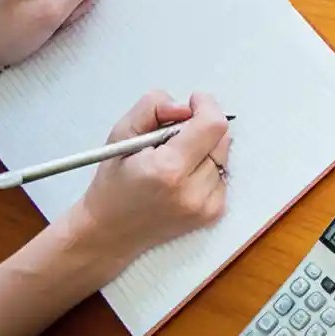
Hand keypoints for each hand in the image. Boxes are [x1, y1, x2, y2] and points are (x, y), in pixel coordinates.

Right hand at [65, 91, 232, 267]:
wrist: (110, 233)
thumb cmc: (112, 184)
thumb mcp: (120, 135)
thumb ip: (153, 108)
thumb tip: (185, 106)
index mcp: (168, 169)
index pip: (213, 124)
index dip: (206, 106)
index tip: (193, 102)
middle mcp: (193, 191)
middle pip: (221, 138)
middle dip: (202, 127)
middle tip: (173, 136)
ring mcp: (207, 205)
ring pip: (224, 155)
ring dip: (205, 148)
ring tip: (174, 160)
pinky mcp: (213, 213)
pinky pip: (223, 175)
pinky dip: (206, 168)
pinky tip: (182, 177)